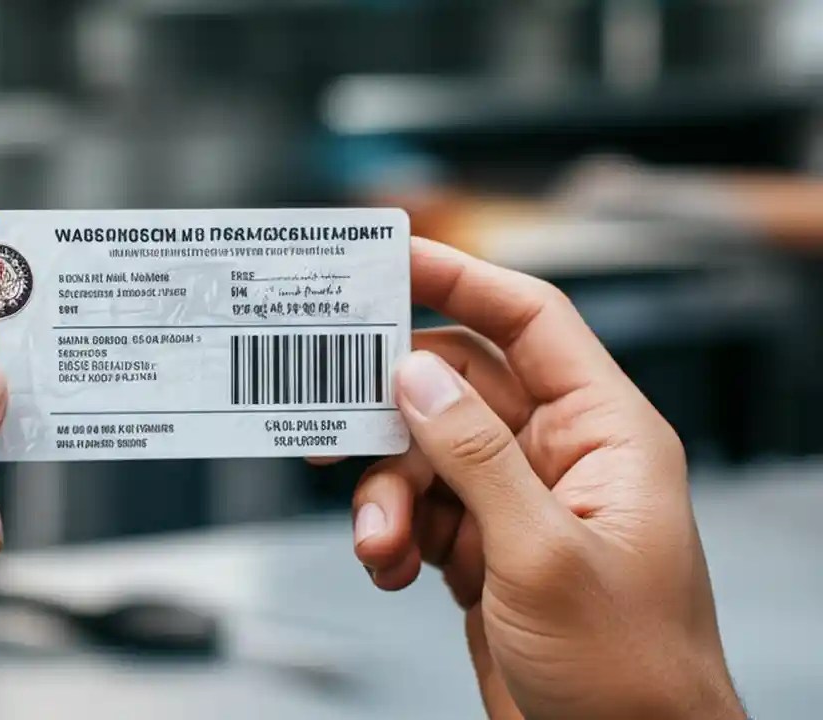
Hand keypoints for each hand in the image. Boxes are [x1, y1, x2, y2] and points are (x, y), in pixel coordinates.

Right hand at [334, 238, 743, 718]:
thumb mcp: (542, 552)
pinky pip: (418, 511)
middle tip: (333, 422)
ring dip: (385, 494)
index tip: (392, 260)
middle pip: (455, 388)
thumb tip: (418, 376)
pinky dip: (391, 534)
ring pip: (424, 455)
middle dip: (393, 414)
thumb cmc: (630, 671)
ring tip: (378, 543)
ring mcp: (518, 503)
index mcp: (603, 433)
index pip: (530, 321)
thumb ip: (474, 454)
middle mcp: (560, 456)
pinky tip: (390, 569)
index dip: (461, 279)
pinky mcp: (484, 548)